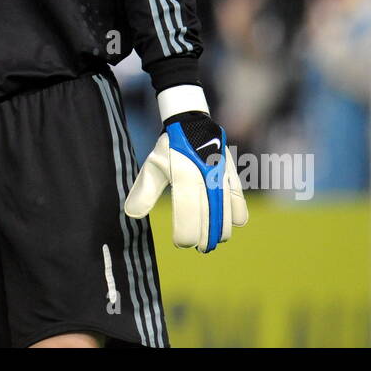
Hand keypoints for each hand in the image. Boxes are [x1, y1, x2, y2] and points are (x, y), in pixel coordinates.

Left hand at [124, 110, 248, 252]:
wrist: (191, 122)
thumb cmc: (168, 149)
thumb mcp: (152, 166)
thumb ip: (144, 192)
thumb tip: (131, 214)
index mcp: (183, 174)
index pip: (188, 211)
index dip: (186, 233)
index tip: (181, 244)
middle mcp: (205, 176)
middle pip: (210, 217)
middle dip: (205, 238)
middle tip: (199, 248)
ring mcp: (222, 175)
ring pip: (227, 213)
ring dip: (221, 231)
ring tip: (213, 241)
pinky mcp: (232, 174)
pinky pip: (239, 201)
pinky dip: (236, 217)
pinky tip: (228, 225)